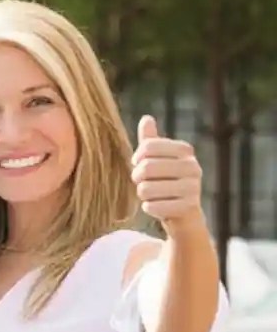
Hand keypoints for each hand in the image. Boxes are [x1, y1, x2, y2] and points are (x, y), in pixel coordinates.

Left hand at [131, 115, 203, 233]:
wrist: (183, 213)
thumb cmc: (165, 181)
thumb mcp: (157, 159)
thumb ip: (151, 141)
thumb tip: (147, 118)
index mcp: (185, 150)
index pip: (148, 146)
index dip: (137, 158)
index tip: (139, 164)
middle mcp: (193, 166)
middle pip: (146, 167)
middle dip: (137, 177)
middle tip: (143, 182)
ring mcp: (193, 187)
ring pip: (145, 189)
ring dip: (142, 194)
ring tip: (153, 195)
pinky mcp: (188, 207)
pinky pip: (152, 206)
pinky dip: (148, 208)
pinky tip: (158, 206)